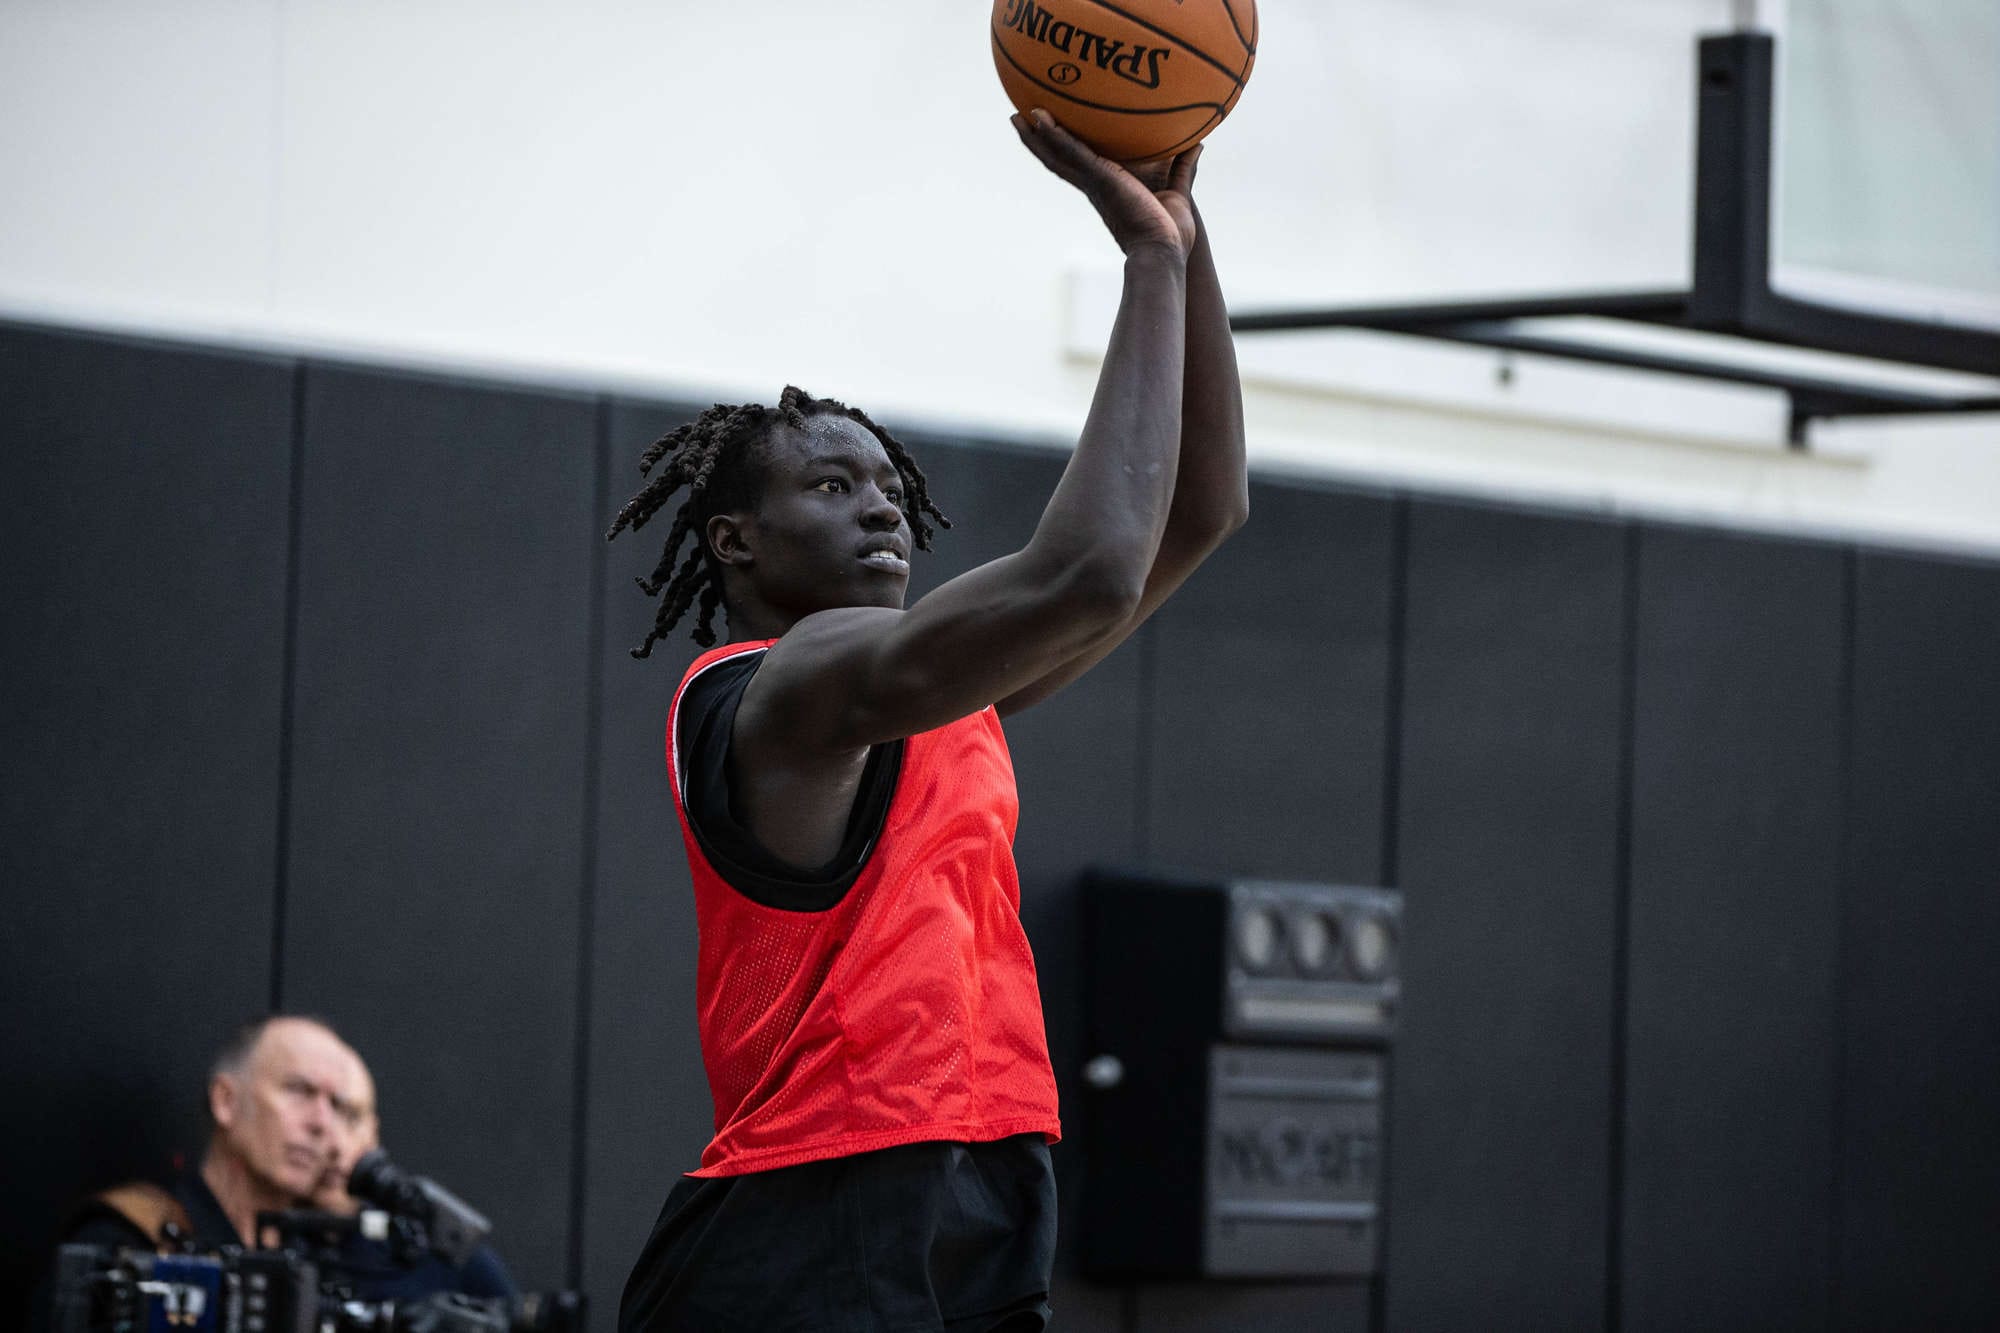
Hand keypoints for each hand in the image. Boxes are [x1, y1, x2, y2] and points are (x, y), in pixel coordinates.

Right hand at [1012, 109, 1198, 258]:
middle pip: (1057, 159)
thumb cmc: (1171, 233)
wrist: (1165, 250)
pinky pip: (1072, 154)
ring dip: (1035, 136)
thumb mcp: (1178, 191)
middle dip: (1037, 142)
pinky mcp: (1100, 180)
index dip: (1061, 148)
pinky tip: (1040, 119)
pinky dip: (1055, 137)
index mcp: (1107, 187)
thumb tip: (1198, 143)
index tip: (1050, 131)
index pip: (1077, 163)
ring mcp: (1094, 183)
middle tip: (1019, 121)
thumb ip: (1183, 167)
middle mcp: (1094, 185)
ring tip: (1015, 116)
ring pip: (1056, 156)